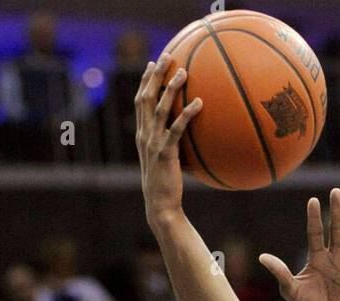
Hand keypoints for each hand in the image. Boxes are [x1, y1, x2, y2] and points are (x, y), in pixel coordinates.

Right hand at [135, 53, 202, 223]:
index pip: (140, 101)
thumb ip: (172, 145)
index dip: (145, 81)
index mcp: (142, 134)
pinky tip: (199, 103)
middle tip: (167, 56)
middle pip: (146, 97)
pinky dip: (187, 114)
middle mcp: (144, 135)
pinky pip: (177, 129)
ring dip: (171, 88)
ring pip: (160, 108)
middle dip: (155, 75)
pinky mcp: (166, 153)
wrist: (160, 206)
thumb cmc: (167, 186)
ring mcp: (154, 143)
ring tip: (183, 71)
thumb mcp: (167, 161)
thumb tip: (190, 136)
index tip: (152, 63)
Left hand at [259, 189, 339, 300]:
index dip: (314, 218)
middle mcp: (332, 254)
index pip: (315, 232)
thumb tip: (262, 257)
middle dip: (337, 210)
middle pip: (336, 227)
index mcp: (316, 256)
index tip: (313, 201)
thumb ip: (280, 272)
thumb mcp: (290, 290)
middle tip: (336, 191)